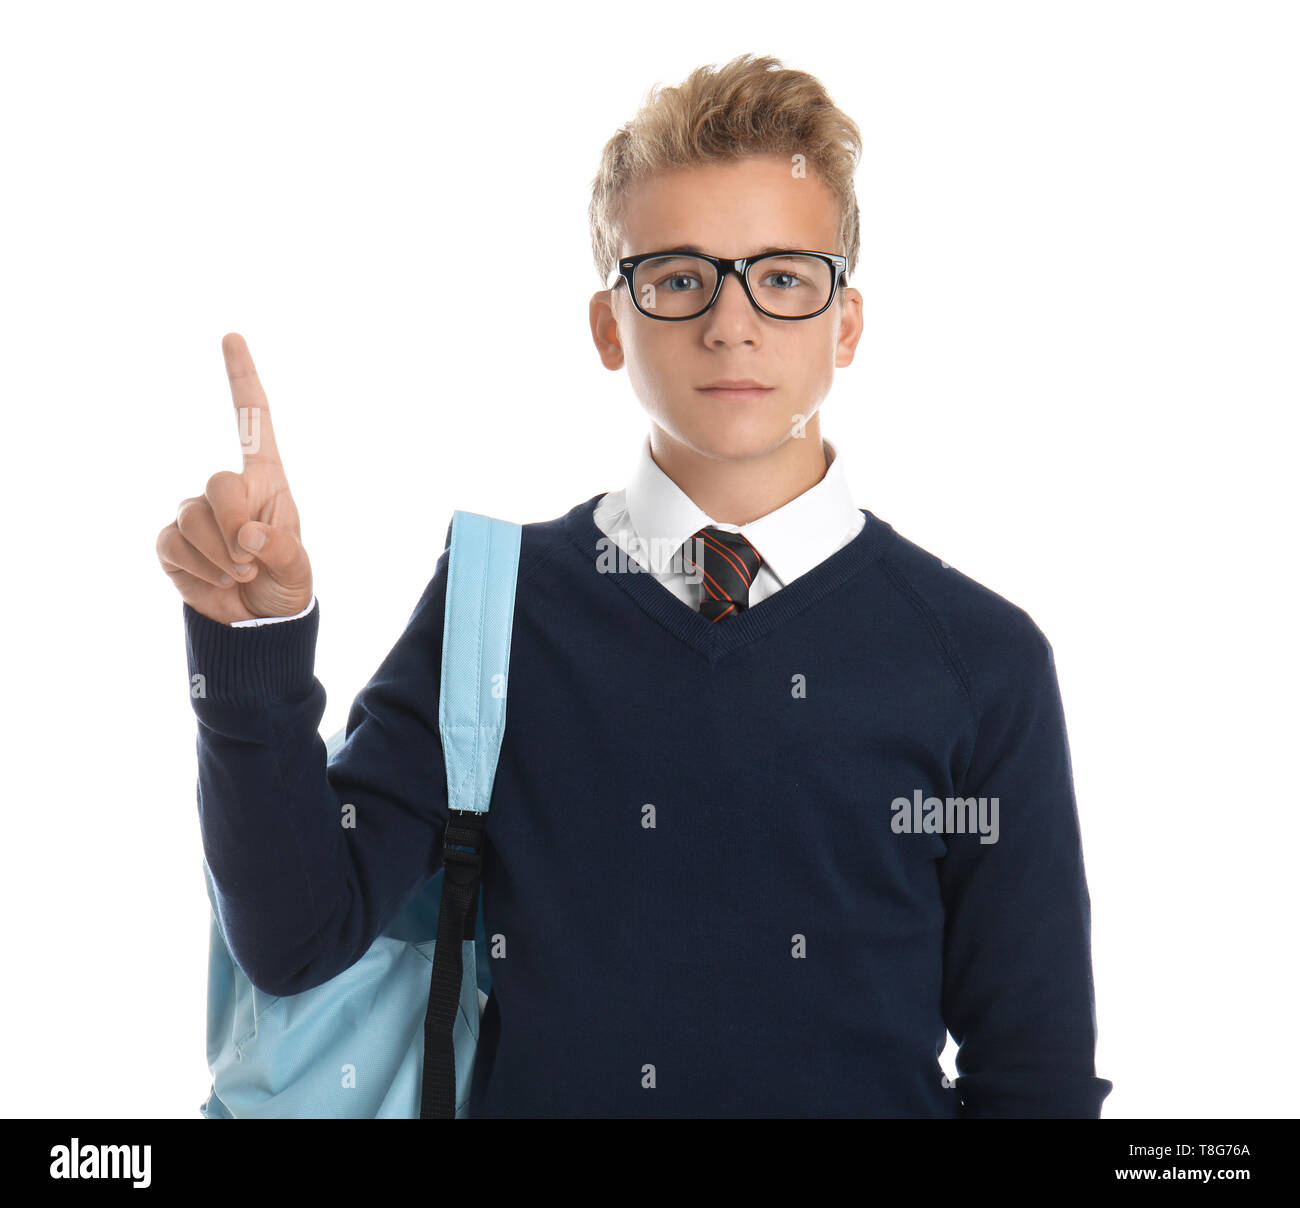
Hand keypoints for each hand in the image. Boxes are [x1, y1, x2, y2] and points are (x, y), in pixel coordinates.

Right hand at [156, 333, 313, 624]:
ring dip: (220, 556)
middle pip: (219, 483)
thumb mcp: (297, 570)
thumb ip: (280, 548)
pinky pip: (174, 545)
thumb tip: (246, 534)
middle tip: (252, 560)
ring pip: (193, 517)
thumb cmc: (284, 585)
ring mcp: (195, 512)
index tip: (232, 336)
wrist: (256, 624)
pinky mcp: (172, 541)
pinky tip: (219, 583)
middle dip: (234, 524)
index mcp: (266, 481)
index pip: (252, 422)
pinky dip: (199, 570)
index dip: (242, 380)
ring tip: (241, 575)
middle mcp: (228, 489)